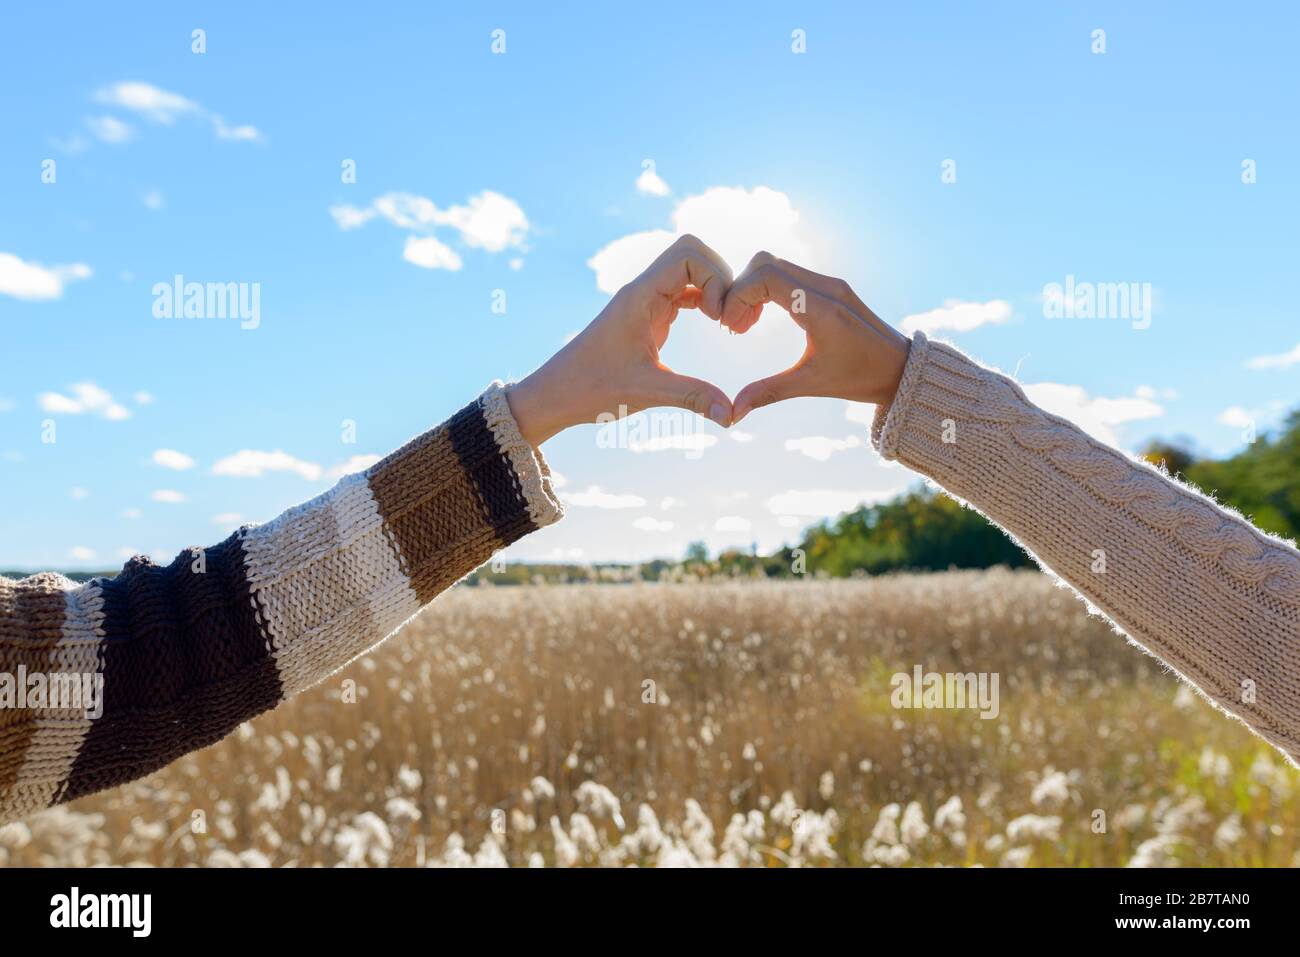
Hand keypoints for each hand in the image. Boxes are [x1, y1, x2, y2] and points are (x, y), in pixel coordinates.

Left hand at [508, 235, 734, 446]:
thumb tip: (732, 416)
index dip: (715, 277)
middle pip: (693, 254)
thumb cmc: (590, 389)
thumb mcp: (646, 392)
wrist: (555, 394)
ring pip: (691, 272)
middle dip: (721, 278)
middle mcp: (643, 291)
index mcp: (639, 297)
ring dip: (715, 290)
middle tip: (728, 319)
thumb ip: (692, 397)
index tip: (718, 318)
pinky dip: (705, 302)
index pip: (688, 254)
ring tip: (727, 325)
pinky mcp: (649, 316)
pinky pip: (685, 293)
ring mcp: (647, 301)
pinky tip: (715, 326)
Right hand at [719, 252, 911, 423]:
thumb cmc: (861, 378)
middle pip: (765, 263)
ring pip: (775, 265)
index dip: (738, 296)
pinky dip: (767, 290)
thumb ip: (768, 392)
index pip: (765, 277)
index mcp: (821, 308)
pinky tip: (763, 318)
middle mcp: (826, 287)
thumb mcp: (811, 385)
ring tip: (746, 325)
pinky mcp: (831, 287)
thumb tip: (732, 413)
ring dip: (753, 290)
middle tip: (735, 326)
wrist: (902, 369)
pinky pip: (789, 274)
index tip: (730, 326)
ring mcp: (830, 284)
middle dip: (740, 291)